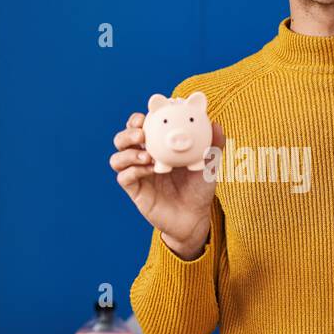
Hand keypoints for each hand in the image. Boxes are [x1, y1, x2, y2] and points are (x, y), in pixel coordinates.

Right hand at [110, 110, 225, 258]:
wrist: (195, 217)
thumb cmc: (199, 188)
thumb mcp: (209, 164)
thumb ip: (213, 145)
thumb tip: (215, 125)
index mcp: (157, 147)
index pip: (139, 127)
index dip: (137, 120)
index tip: (146, 116)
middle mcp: (143, 158)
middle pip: (122, 140)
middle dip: (128, 133)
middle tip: (142, 134)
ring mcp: (137, 175)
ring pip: (118, 158)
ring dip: (128, 153)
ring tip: (147, 156)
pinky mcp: (135, 191)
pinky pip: (124, 177)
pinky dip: (133, 170)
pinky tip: (149, 170)